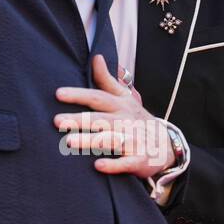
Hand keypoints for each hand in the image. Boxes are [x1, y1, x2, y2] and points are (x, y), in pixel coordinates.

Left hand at [54, 54, 174, 179]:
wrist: (166, 144)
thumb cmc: (136, 118)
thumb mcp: (125, 97)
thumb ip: (108, 80)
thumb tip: (96, 57)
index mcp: (120, 106)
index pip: (97, 97)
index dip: (78, 94)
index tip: (58, 93)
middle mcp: (125, 122)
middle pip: (100, 119)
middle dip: (78, 120)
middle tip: (56, 121)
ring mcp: (133, 141)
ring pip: (111, 140)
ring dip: (91, 141)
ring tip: (69, 142)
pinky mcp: (139, 160)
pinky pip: (126, 163)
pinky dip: (114, 165)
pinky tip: (98, 166)